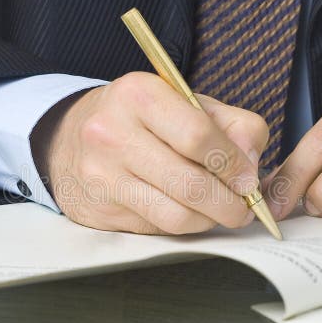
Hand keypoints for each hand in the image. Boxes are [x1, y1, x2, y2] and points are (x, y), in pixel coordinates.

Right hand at [34, 72, 268, 233]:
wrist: (70, 139)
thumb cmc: (140, 119)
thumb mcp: (185, 102)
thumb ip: (232, 124)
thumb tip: (252, 162)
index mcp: (139, 94)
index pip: (198, 135)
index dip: (233, 164)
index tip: (249, 179)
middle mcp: (112, 133)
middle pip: (190, 183)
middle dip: (230, 204)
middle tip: (244, 209)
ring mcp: (102, 175)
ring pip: (176, 215)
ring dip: (209, 220)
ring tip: (220, 212)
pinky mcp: (101, 209)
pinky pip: (158, 228)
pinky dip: (184, 226)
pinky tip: (190, 213)